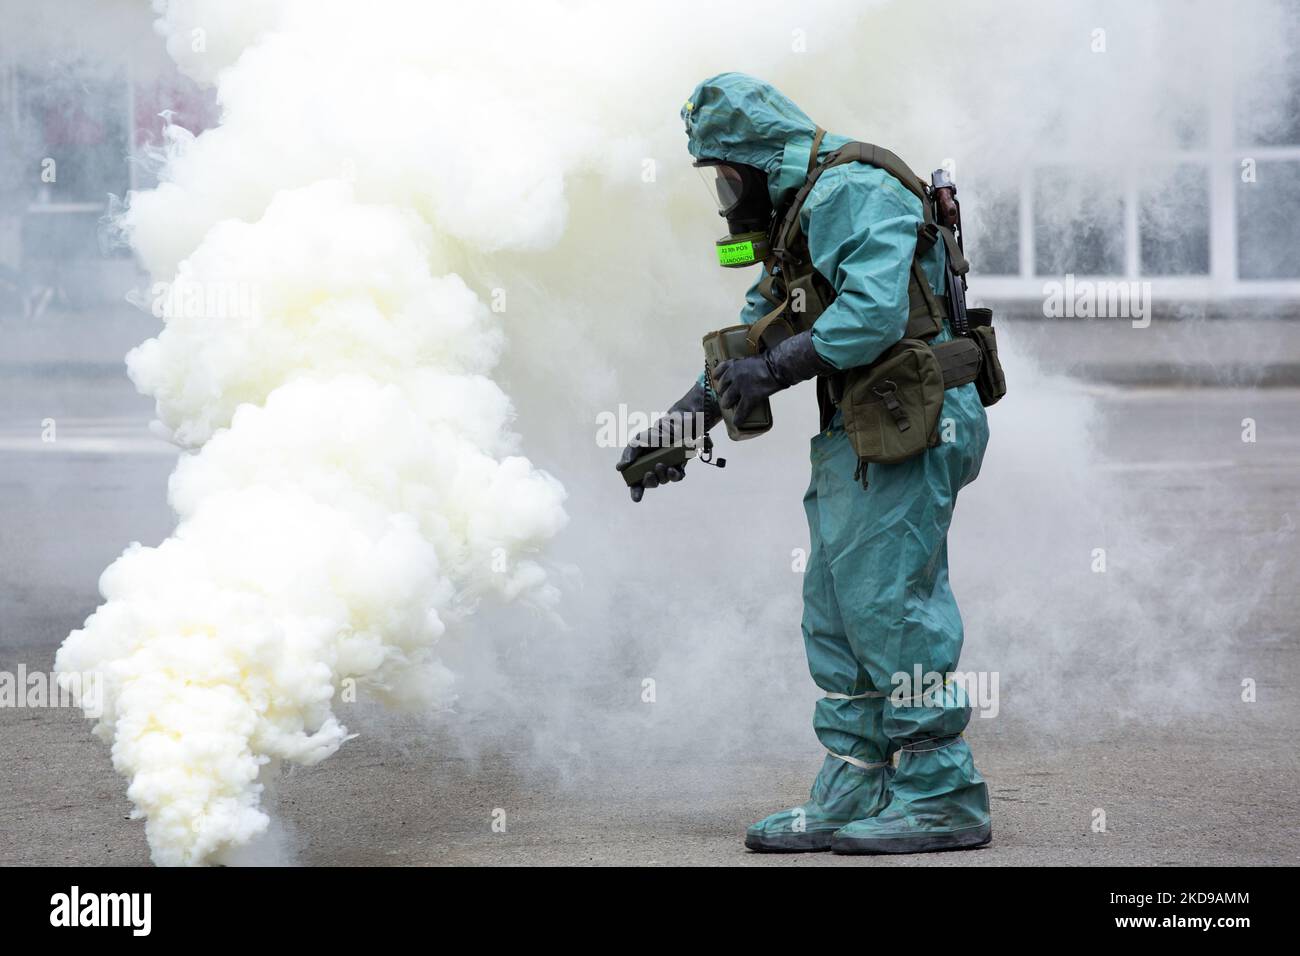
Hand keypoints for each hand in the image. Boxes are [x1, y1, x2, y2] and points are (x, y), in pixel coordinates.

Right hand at [615, 382, 719, 502]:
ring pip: (663, 479)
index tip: (637, 498)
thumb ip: (630, 452)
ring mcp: (667, 464)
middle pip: (649, 482)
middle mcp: (653, 464)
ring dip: (661, 477)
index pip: (636, 479)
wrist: (683, 419)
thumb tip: (620, 467)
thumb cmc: (660, 428)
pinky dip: (674, 476)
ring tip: (661, 465)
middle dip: (649, 482)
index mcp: (641, 459)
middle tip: (649, 474)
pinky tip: (673, 470)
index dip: (636, 490)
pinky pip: (677, 476)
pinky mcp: (680, 464)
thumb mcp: (641, 438)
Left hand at [713, 332, 834, 424]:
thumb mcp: (751, 360)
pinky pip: (741, 411)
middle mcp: (733, 375)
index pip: (718, 371)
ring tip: (730, 407)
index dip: (718, 378)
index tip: (718, 381)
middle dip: (723, 393)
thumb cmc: (769, 360)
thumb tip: (746, 374)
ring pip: (727, 400)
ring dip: (727, 404)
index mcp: (734, 364)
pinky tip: (737, 422)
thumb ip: (744, 367)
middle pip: (721, 388)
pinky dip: (739, 418)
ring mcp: (740, 387)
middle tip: (727, 396)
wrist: (777, 366)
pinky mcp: (749, 397)